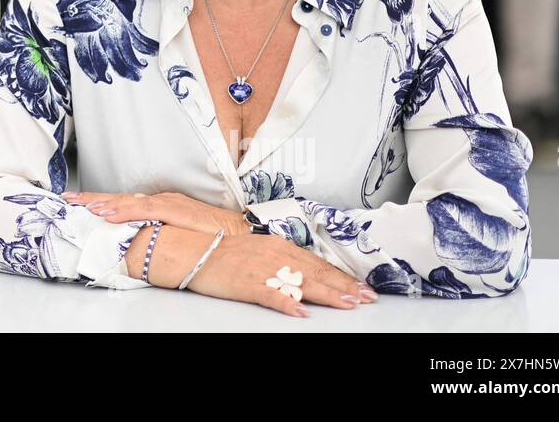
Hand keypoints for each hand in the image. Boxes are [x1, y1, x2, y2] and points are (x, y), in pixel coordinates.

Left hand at [63, 190, 246, 236]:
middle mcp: (161, 199)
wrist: (239, 231)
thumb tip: (137, 238)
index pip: (124, 201)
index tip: (78, 203)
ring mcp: (168, 203)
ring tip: (85, 207)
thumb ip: (158, 230)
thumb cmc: (210, 234)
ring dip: (105, 204)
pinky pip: (146, 211)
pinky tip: (111, 215)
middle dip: (92, 198)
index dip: (100, 202)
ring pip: (129, 201)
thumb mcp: (178, 231)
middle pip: (120, 197)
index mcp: (159, 203)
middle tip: (68, 199)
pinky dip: (126, 212)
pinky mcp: (176, 211)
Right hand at [125, 225, 378, 316]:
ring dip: (327, 294)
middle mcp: (275, 254)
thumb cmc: (222, 253)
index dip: (341, 276)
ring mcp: (262, 269)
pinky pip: (272, 294)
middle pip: (316, 273)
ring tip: (348, 304)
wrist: (191, 250)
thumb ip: (281, 260)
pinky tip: (302, 312)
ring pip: (302, 283)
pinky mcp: (248, 283)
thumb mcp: (257, 250)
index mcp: (278, 246)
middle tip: (366, 298)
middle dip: (344, 286)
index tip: (361, 287)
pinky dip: (288, 302)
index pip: (317, 263)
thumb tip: (303, 274)